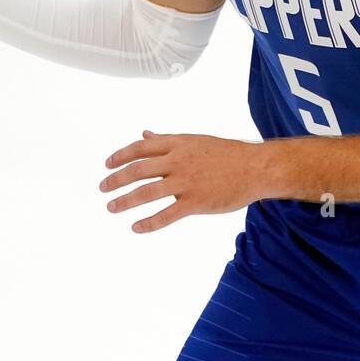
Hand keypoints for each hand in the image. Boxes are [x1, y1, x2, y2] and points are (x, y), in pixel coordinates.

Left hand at [99, 130, 269, 232]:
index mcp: (178, 143)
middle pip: (138, 170)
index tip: (107, 165)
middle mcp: (178, 161)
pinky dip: (148, 222)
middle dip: (116, 180)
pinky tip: (136, 227)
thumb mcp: (195, 141)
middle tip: (103, 188)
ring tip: (111, 207)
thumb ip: (168, 140)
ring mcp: (186, 182)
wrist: (256, 168)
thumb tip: (145, 133)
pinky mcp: (195, 202)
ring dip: (125, 201)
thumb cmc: (227, 154)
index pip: (140, 148)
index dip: (120, 156)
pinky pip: (166, 215)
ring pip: (147, 192)